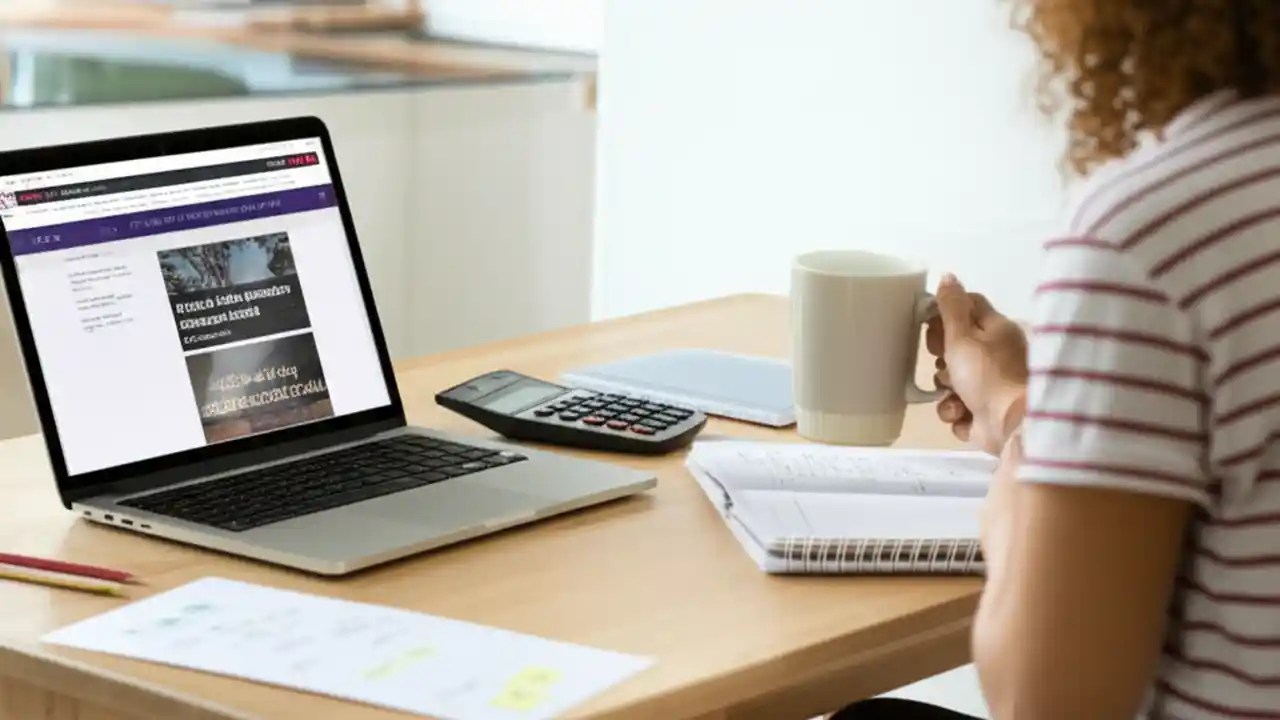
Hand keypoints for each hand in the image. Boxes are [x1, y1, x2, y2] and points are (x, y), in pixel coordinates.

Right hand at [926, 274, 1028, 454]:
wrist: (1012, 425)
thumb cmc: (986, 375)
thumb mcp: (963, 336)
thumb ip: (951, 307)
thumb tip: (948, 276)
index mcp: (996, 329)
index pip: (966, 307)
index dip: (943, 316)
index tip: (931, 329)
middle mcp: (997, 355)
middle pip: (956, 347)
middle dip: (942, 360)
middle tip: (945, 364)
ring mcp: (992, 386)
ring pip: (953, 382)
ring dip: (947, 392)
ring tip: (956, 398)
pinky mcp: (986, 414)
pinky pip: (959, 408)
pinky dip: (957, 413)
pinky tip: (964, 415)